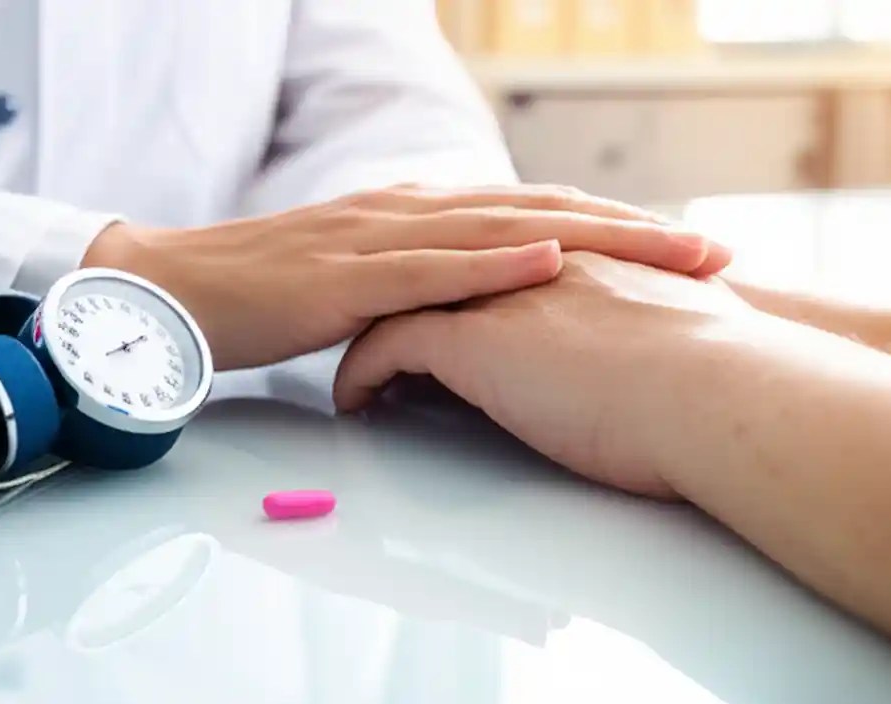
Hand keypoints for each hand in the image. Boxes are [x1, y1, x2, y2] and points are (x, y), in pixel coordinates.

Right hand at [81, 185, 730, 369]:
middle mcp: (412, 211)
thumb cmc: (269, 294)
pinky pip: (432, 269)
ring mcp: (381, 238)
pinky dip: (495, 264)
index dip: (613, 226)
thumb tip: (476, 304)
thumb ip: (422, 282)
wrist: (177, 289)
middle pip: (540, 212)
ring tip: (667, 249)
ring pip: (503, 230)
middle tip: (713, 250)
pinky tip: (549, 264)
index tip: (682, 246)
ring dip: (592, 239)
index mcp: (420, 213)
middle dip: (633, 229)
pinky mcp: (347, 276)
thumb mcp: (362, 282)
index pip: (533, 213)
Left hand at [334, 252, 755, 497]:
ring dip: (372, 326)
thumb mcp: (693, 335)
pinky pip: (386, 347)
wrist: (718, 389)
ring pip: (404, 297)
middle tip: (372, 313)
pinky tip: (354, 401)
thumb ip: (668, 328)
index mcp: (583, 258)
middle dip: (409, 288)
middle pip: (443, 260)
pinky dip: (362, 372)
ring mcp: (496, 295)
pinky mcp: (468, 340)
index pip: (501, 250)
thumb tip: (682, 356)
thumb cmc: (724, 380)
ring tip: (351, 356)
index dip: (468, 271)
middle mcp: (531, 264)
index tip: (446, 298)